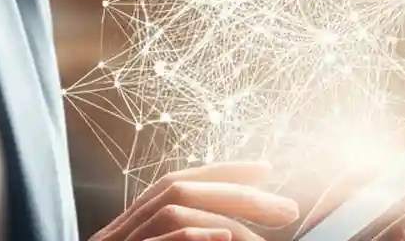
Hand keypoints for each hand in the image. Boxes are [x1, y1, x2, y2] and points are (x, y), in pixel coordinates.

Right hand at [89, 161, 299, 240]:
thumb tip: (238, 236)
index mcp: (126, 234)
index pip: (173, 185)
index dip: (219, 172)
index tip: (266, 171)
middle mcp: (115, 236)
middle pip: (175, 189)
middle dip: (236, 192)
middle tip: (288, 208)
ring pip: (169, 209)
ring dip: (225, 215)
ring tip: (268, 235)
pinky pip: (159, 239)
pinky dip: (194, 237)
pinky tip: (226, 239)